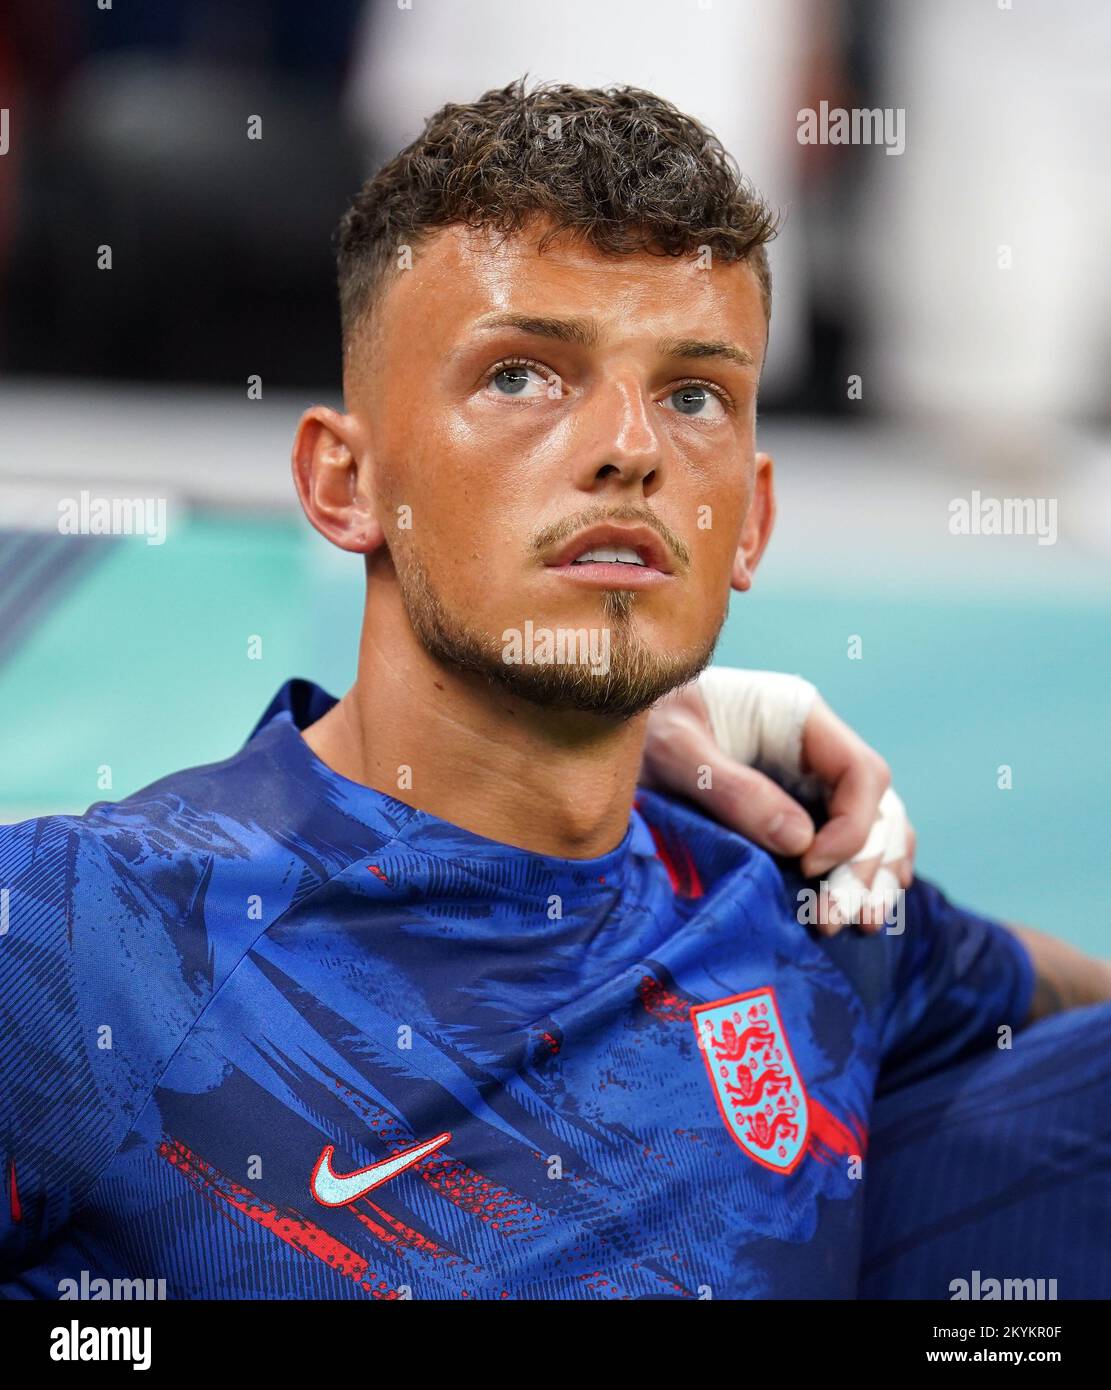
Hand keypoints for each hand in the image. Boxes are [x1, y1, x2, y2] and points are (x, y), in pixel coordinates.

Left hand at [640, 669, 916, 933]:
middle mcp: (814, 746)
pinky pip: (843, 837)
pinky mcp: (791, 805)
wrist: (610, 720)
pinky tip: (861, 903)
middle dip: (865, 865)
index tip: (811, 867)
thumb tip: (801, 843)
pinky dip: (857, 869)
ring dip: (871, 875)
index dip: (852, 827)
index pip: (859, 772)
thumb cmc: (644, 721)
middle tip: (840, 920)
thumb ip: (733, 790)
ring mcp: (807, 776)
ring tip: (862, 924)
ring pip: (870, 825)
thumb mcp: (676, 748)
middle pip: (874, 806)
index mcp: (798, 715)